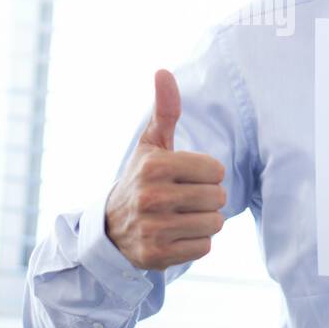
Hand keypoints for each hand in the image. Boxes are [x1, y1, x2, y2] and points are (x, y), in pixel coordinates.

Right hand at [103, 69, 228, 271]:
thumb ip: (165, 109)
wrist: (111, 228)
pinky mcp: (157, 256)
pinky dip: (195, 243)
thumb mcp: (151, 143)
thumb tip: (163, 71)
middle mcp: (152, 198)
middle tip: (184, 198)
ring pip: (214, 224)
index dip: (207, 174)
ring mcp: (154, 229)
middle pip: (218, 198)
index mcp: (155, 166)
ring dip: (204, 221)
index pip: (216, 171)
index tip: (187, 176)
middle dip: (207, 198)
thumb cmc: (142, 178)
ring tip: (181, 216)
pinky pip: (203, 248)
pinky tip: (176, 235)